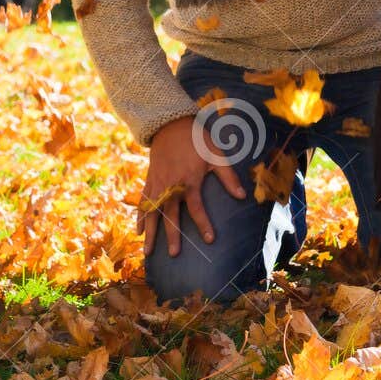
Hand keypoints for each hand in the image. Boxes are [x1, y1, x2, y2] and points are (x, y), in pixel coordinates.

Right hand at [137, 114, 245, 257]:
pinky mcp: (150, 181)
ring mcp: (158, 184)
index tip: (210, 240)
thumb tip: (242, 196)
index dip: (204, 224)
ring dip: (151, 232)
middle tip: (174, 254)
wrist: (170, 124)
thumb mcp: (216, 154)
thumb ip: (228, 176)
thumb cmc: (197, 140)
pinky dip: (140, 217)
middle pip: (171, 215)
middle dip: (172, 235)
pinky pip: (143, 202)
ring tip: (148, 252)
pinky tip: (138, 231)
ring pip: (153, 212)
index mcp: (189, 180)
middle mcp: (171, 185)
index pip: (197, 207)